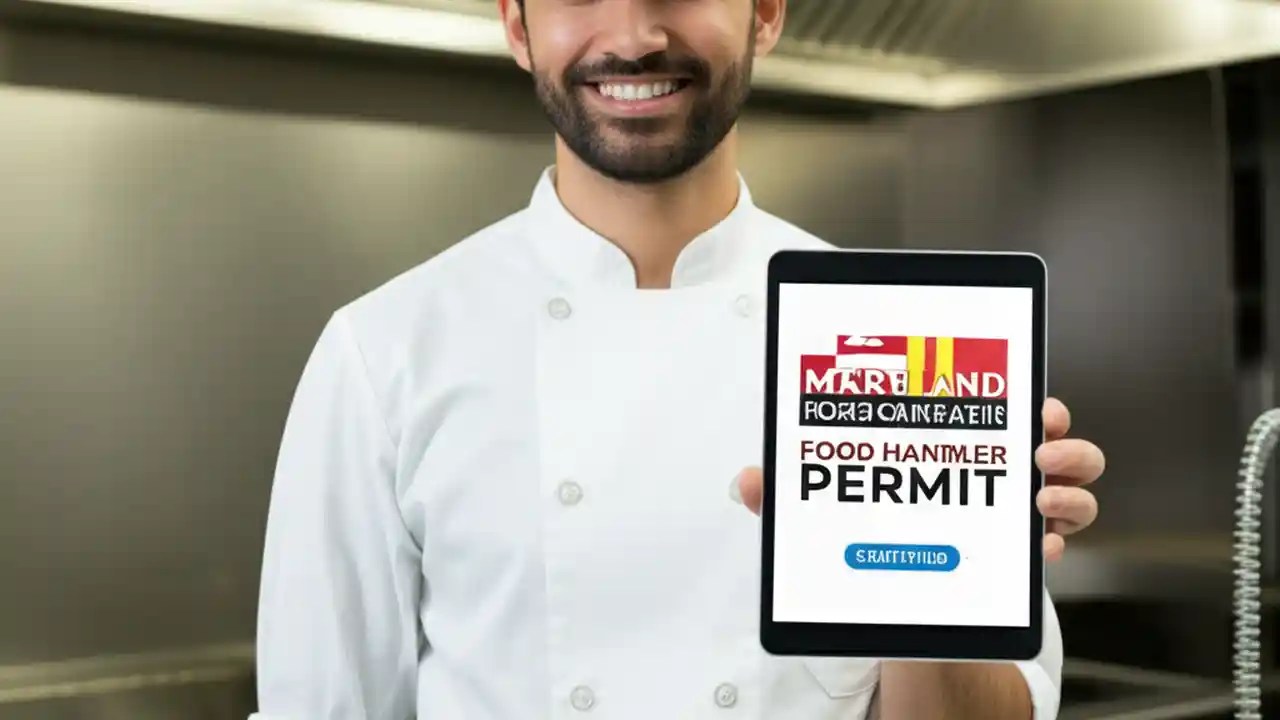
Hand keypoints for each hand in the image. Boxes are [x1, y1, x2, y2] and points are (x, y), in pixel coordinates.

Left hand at [734, 396, 1102, 561]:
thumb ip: (787, 496)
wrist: (891, 600)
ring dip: (1071, 490)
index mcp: (956, 440)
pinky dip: (1057, 543)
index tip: (1028, 398)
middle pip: (1058, 439)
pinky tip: (1038, 549)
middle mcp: (998, 471)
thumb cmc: (864, 530)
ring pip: (1075, 491)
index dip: (1028, 396)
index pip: (1005, 405)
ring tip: (1038, 499)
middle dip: (1063, 437)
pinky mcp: (1022, 558)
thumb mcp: (822, 509)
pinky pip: (1061, 544)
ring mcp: (1018, 514)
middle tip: (1037, 445)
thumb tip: (746, 482)